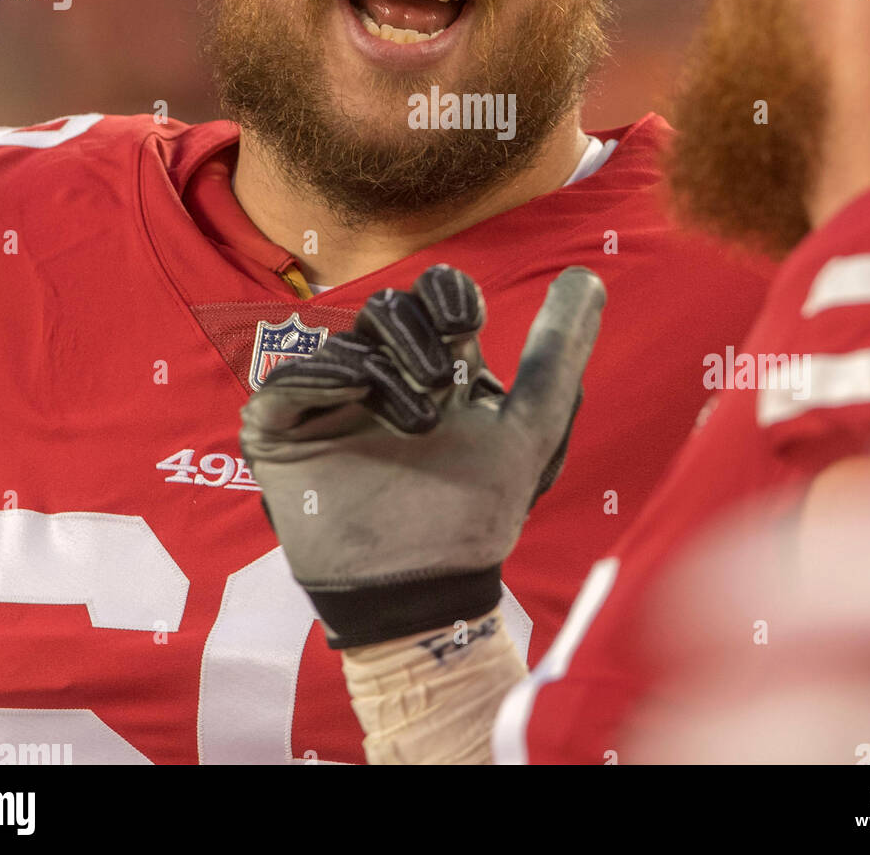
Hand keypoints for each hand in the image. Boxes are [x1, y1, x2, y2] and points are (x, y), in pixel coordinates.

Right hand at [239, 264, 605, 646]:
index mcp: (435, 366)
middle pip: (387, 308)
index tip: (467, 320)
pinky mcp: (282, 432)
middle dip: (416, 331)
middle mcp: (381, 375)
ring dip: (381, 364)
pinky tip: (352, 388)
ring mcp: (329, 402)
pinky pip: (284, 381)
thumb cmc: (480, 513)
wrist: (425, 591)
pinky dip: (318, 374)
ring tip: (416, 421)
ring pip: (340, 340)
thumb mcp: (530, 428)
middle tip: (439, 381)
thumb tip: (587, 277)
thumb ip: (559, 353)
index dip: (446, 292)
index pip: (432, 296)